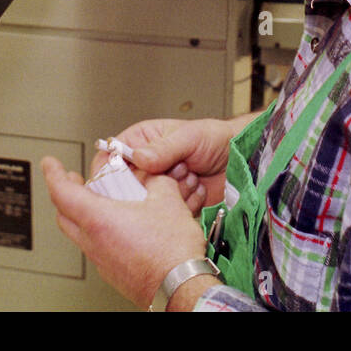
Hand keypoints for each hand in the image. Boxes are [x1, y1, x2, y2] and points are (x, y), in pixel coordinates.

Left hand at [43, 156, 210, 308]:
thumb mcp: (168, 200)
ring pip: (79, 233)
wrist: (181, 288)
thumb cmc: (172, 252)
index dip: (53, 174)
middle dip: (64, 194)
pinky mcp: (113, 273)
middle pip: (63, 215)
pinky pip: (97, 248)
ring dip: (82, 215)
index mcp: (99, 220)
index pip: (61, 193)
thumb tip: (154, 176)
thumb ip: (156, 181)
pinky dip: (99, 233)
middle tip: (71, 181)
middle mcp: (94, 242)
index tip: (50, 164)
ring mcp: (102, 261)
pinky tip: (120, 228)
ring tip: (101, 203)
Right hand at [94, 117, 235, 206]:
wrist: (240, 159)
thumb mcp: (189, 137)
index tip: (121, 181)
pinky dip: (183, 204)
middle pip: (124, 185)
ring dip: (170, 193)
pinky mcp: (171, 204)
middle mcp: (145, 165)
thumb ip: (163, 149)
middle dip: (150, 184)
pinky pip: (166, 213)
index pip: (110, 157)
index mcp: (140, 141)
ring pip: (146, 202)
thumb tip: (138, 158)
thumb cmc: (215, 139)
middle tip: (173, 173)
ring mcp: (157, 186)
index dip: (110, 171)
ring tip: (190, 176)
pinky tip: (197, 188)